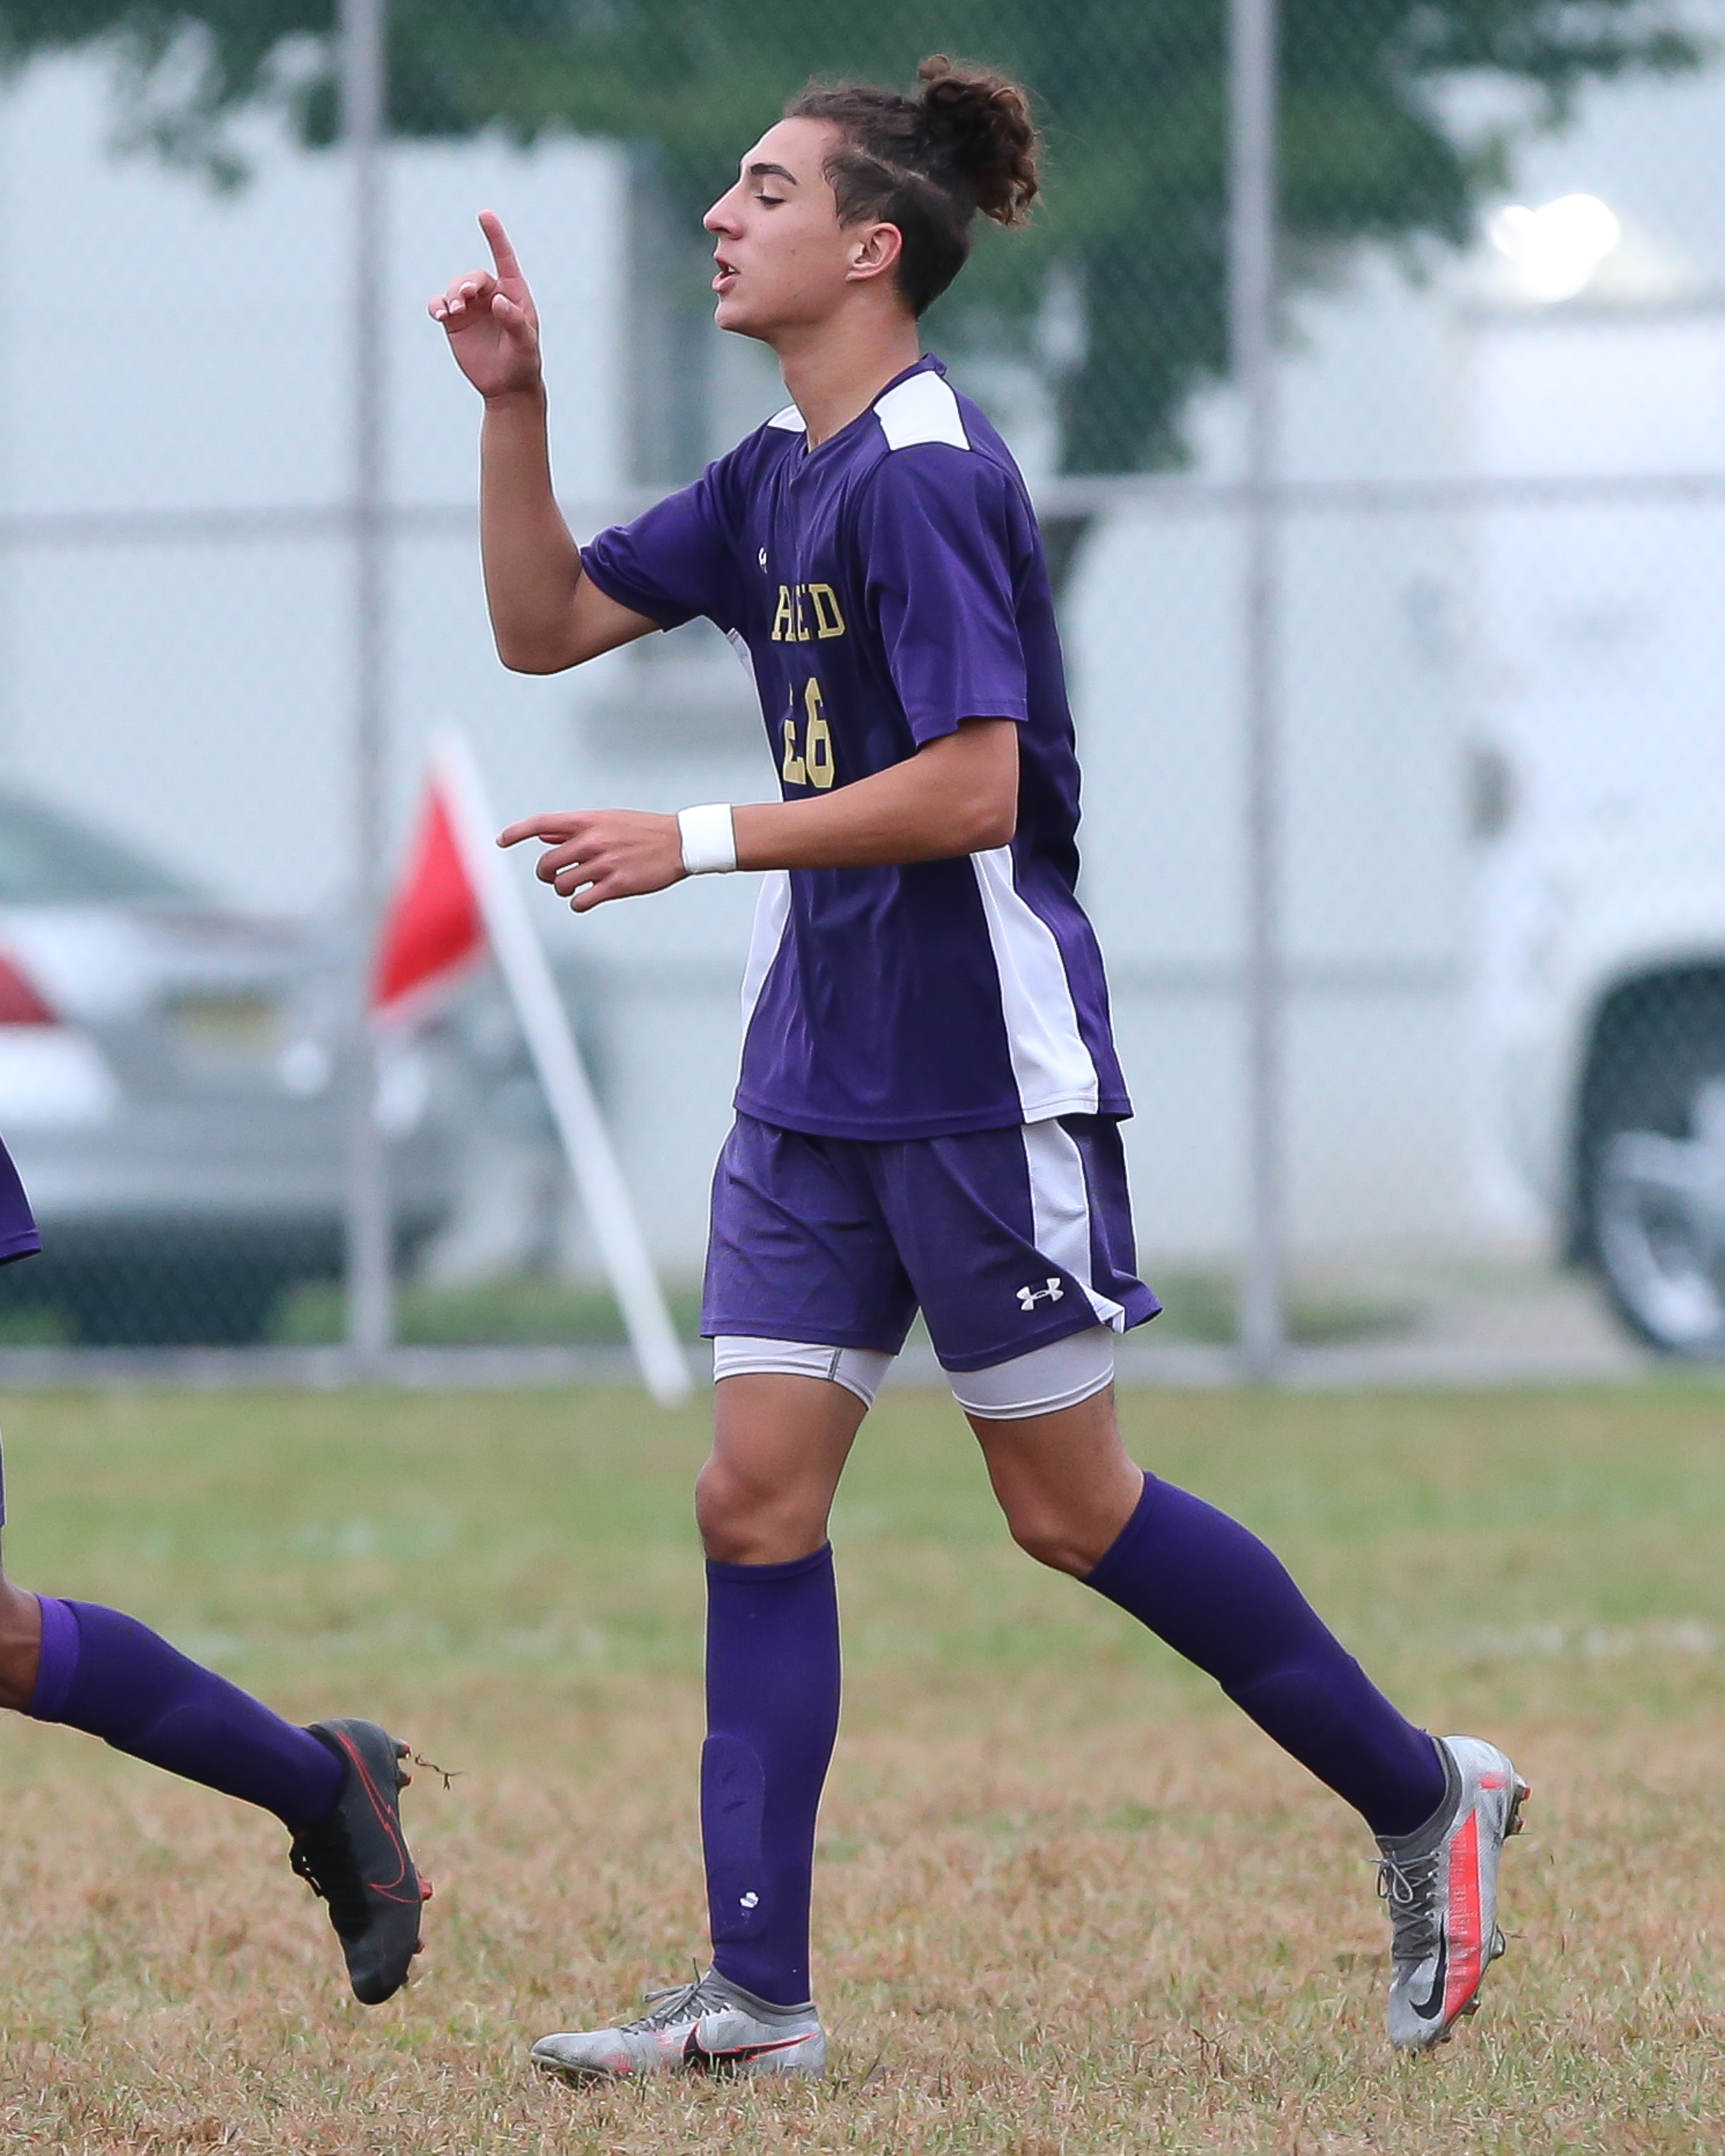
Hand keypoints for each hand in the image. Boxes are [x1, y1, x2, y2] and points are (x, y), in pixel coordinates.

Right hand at [430, 211, 542, 399]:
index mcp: (513, 293)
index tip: (485, 214)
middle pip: (472, 277)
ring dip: (451, 296)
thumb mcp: (525, 344)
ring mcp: (471, 308)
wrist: (507, 387)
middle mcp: (491, 295)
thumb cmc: (523, 363)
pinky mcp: (455, 323)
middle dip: (465, 285)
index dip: (495, 236)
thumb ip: (515, 321)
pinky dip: (436, 307)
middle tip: (464, 300)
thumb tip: (497, 300)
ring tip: (453, 314)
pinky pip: (440, 306)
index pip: (504, 258)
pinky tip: (440, 315)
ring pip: (454, 289)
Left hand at [498, 809, 684, 911]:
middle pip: (548, 863)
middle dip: (546, 874)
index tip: (501, 840)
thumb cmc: (643, 830)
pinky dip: (579, 903)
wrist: (680, 842)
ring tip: (576, 887)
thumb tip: (547, 836)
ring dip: (564, 889)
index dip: (517, 832)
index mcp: (589, 821)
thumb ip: (576, 830)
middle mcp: (593, 840)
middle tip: (555, 877)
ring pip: (562, 885)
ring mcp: (604, 863)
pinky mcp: (617, 885)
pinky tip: (588, 898)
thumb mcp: (609, 821)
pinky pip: (582, 901)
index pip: (542, 823)